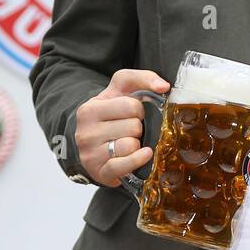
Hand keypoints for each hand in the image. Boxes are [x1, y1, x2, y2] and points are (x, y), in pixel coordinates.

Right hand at [74, 69, 170, 186]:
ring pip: (131, 146)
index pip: (132, 106)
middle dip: (138, 128)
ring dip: (137, 145)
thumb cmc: (112, 115)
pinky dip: (138, 160)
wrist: (95, 144)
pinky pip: (126, 165)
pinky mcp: (99, 171)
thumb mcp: (122, 90)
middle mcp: (85, 131)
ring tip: (128, 142)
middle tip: (130, 130)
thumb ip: (143, 79)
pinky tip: (142, 154)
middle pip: (134, 127)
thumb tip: (164, 86)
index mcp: (90, 109)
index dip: (139, 110)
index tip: (132, 114)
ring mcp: (90, 154)